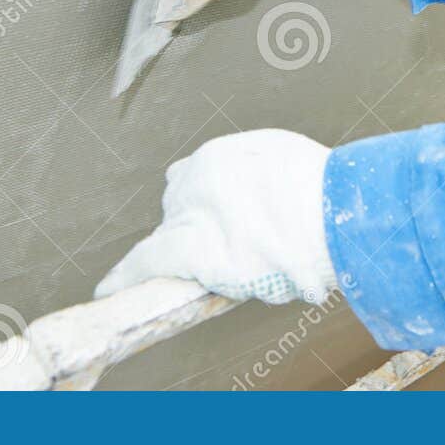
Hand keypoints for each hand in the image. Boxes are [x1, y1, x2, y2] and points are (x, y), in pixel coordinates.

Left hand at [94, 129, 337, 304]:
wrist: (335, 215)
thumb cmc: (326, 193)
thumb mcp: (289, 164)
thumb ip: (260, 176)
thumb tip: (260, 196)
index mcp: (220, 157)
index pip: (191, 179)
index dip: (202, 202)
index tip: (210, 216)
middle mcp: (196, 180)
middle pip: (177, 206)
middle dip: (194, 225)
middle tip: (220, 247)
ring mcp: (191, 213)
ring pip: (165, 237)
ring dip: (171, 254)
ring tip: (166, 271)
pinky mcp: (190, 249)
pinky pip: (148, 261)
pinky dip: (127, 274)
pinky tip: (110, 286)